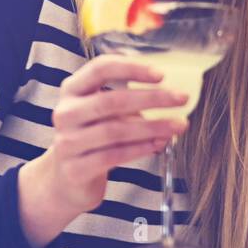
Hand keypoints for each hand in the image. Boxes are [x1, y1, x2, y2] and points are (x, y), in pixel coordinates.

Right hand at [19, 55, 187, 247]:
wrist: (66, 179)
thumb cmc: (92, 137)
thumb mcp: (102, 112)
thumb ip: (126, 99)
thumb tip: (170, 93)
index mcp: (72, 90)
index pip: (100, 68)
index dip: (131, 68)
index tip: (161, 74)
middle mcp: (66, 113)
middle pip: (111, 101)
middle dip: (151, 98)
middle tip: (181, 98)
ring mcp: (68, 142)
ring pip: (115, 131)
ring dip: (152, 126)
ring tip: (178, 125)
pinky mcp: (76, 168)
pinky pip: (114, 155)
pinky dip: (141, 148)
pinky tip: (159, 144)